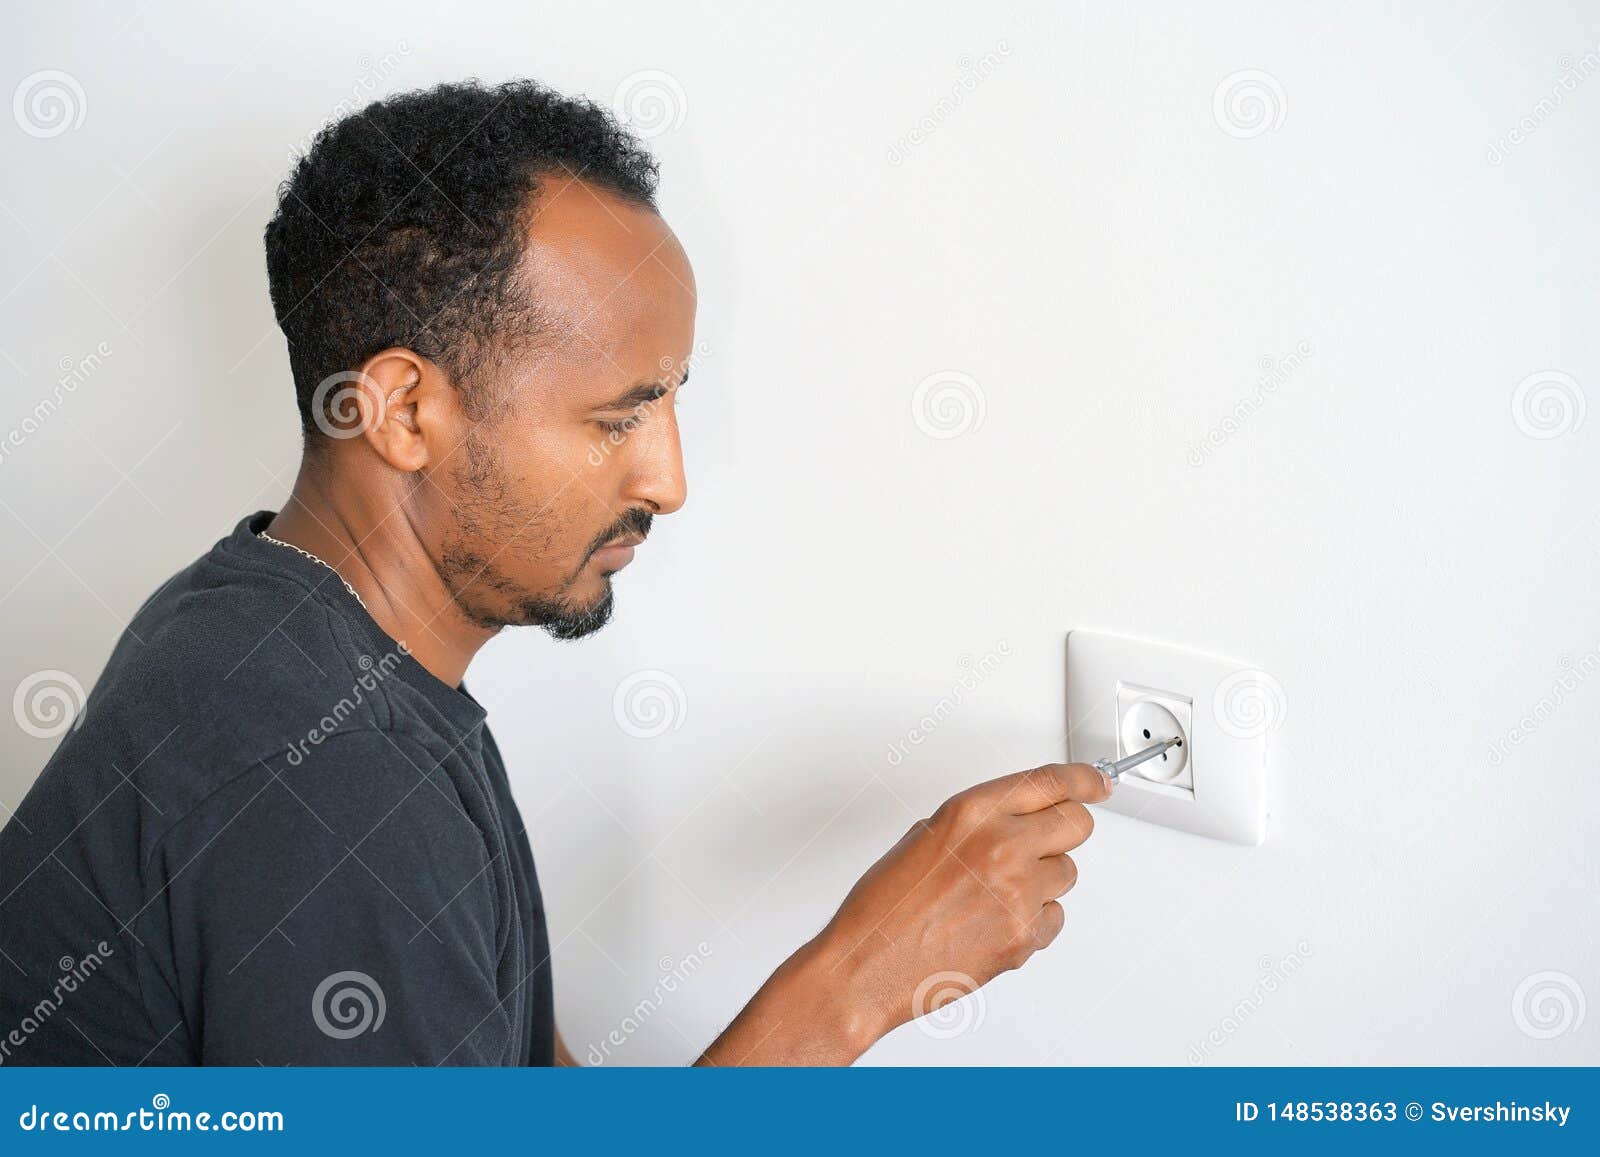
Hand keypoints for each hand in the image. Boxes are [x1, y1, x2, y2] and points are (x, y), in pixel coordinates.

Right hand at [814, 761, 1110, 1046]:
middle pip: (1077, 824)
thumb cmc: (882, 907)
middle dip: (1064, 831)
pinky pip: (1054, 917)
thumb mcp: (924, 837)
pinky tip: (993, 922)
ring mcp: (1017, 893)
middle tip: (1045, 842)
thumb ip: (978, 822)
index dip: (1084, 779)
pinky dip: (1033, 920)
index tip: (1097, 783)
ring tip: (994, 894)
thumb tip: (1019, 819)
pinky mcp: (1024, 936)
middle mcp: (1001, 846)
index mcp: (971, 812)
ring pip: (1066, 874)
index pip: (1051, 781)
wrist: (865, 966)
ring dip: (1042, 880)